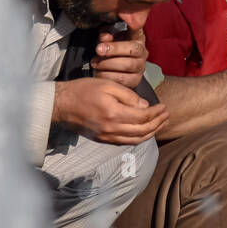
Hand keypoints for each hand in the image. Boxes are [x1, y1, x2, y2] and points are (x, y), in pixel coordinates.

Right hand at [53, 77, 168, 144]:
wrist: (60, 104)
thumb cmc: (82, 90)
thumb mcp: (107, 85)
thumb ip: (129, 96)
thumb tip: (145, 106)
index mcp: (114, 114)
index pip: (143, 117)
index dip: (157, 113)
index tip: (164, 107)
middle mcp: (111, 129)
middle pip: (143, 131)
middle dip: (158, 123)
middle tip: (167, 115)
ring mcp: (106, 137)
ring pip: (136, 140)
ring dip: (151, 133)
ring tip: (161, 124)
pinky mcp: (102, 139)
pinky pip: (125, 142)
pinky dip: (138, 138)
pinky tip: (145, 131)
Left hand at [91, 24, 147, 88]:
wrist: (113, 67)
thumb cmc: (111, 50)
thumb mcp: (107, 38)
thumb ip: (106, 35)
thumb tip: (105, 38)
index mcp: (137, 38)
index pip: (138, 29)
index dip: (134, 25)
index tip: (126, 24)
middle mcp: (142, 52)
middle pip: (132, 50)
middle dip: (113, 50)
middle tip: (98, 50)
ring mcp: (140, 67)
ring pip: (128, 66)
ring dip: (108, 64)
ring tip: (95, 63)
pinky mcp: (135, 80)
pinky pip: (123, 80)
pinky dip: (108, 77)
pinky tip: (99, 72)